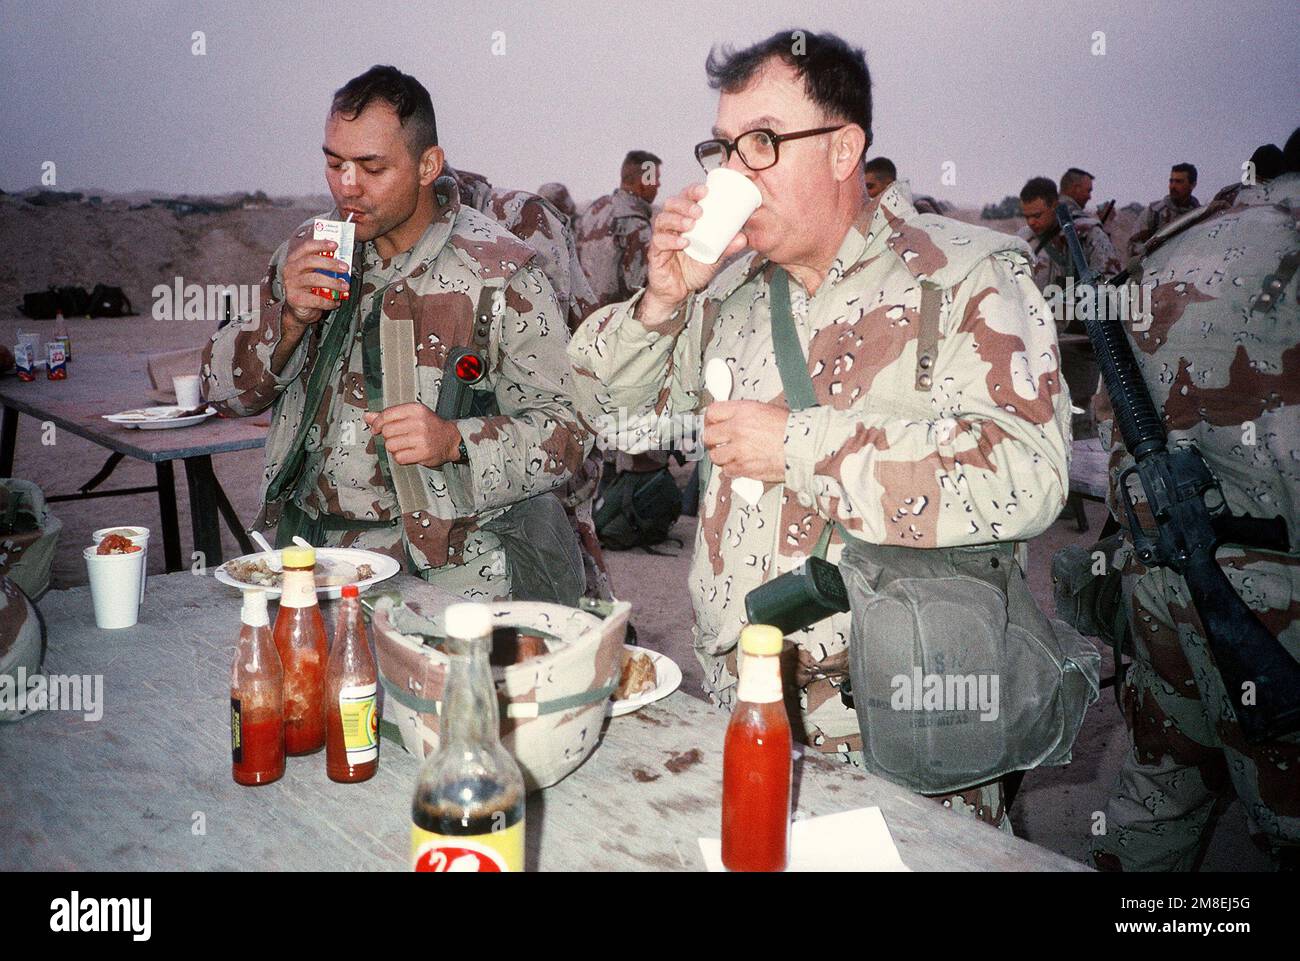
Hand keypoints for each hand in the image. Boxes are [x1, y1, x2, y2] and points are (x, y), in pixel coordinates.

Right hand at [282, 234, 350, 324]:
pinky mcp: (295, 299)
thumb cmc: (309, 289)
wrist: (298, 310)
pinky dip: (329, 301)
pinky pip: (316, 299)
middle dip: (330, 263)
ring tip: (345, 286)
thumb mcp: (315, 274)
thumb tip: (343, 261)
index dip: (321, 245)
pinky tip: (336, 302)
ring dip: (333, 282)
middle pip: (310, 261)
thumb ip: (324, 267)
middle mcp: (290, 270)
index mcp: (295, 260)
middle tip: (345, 268)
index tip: (335, 245)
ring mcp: (291, 285)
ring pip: (314, 279)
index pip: (306, 247)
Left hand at [364, 404, 461, 467]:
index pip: (386, 415)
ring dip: (394, 448)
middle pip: (387, 431)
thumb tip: (367, 416)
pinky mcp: (423, 453)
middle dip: (388, 437)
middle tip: (397, 438)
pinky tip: (409, 453)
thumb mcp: (411, 415)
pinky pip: (399, 457)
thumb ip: (388, 416)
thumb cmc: (429, 426)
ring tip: (405, 445)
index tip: (376, 429)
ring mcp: (421, 438)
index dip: (377, 423)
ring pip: (391, 445)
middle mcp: (419, 422)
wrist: (451, 439)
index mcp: (415, 409)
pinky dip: (400, 457)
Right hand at [638, 182, 748, 328]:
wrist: (678, 292)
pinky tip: (682, 243)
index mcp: (684, 219)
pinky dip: (670, 241)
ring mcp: (661, 237)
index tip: (705, 191)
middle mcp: (671, 225)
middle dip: (685, 204)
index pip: (685, 197)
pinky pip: (659, 242)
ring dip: (677, 219)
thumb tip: (743, 237)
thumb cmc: (692, 270)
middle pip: (671, 204)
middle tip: (699, 211)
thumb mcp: (714, 257)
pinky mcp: (654, 253)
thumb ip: (727, 247)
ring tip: (691, 225)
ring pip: (662, 220)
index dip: (692, 190)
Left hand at [702, 400, 787, 483]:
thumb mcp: (767, 411)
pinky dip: (733, 470)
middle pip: (708, 436)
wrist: (805, 446)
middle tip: (718, 442)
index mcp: (743, 411)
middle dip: (712, 440)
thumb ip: (746, 416)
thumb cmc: (793, 429)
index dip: (710, 419)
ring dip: (722, 456)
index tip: (711, 424)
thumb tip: (735, 420)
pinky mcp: (745, 468)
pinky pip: (728, 471)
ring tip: (730, 455)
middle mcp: (738, 429)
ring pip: (716, 456)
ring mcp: (740, 450)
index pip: (713, 412)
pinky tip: (740, 465)